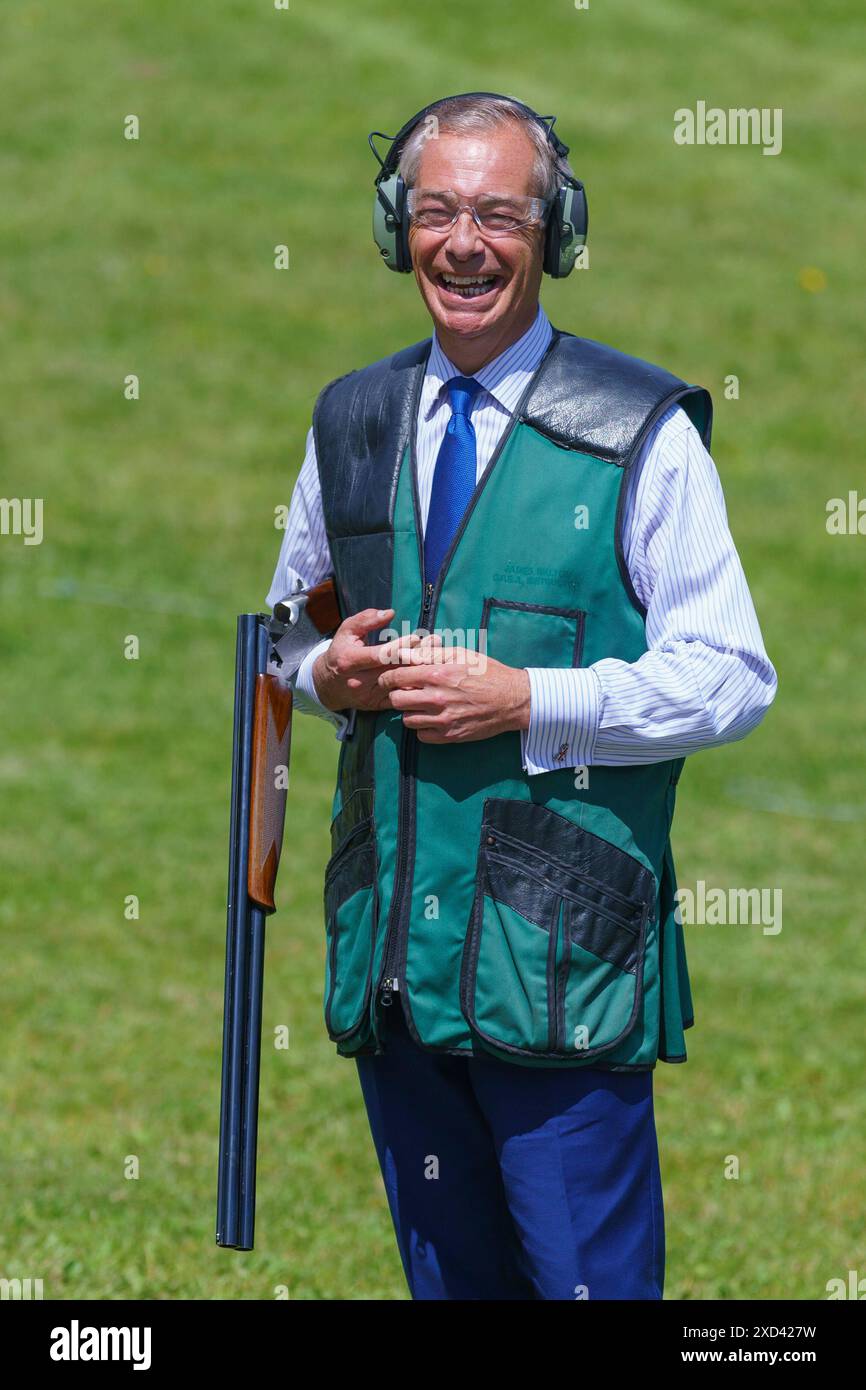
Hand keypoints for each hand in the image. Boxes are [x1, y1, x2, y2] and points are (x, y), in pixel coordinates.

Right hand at [312, 608, 441, 712]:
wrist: (328, 685)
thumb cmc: (341, 652)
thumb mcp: (346, 631)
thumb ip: (366, 620)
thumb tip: (390, 613)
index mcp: (350, 661)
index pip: (379, 655)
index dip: (398, 647)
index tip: (416, 637)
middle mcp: (359, 680)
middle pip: (393, 670)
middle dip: (415, 656)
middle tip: (434, 644)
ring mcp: (369, 695)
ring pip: (399, 685)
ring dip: (420, 672)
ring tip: (437, 658)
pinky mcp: (377, 705)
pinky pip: (400, 699)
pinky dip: (415, 689)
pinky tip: (429, 678)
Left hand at [375, 644, 530, 742]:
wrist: (512, 700)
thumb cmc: (487, 673)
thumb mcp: (461, 654)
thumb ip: (430, 654)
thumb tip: (405, 653)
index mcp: (437, 675)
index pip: (397, 677)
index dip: (388, 677)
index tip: (389, 679)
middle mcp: (437, 699)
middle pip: (397, 701)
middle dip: (397, 694)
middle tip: (406, 692)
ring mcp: (443, 720)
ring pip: (407, 720)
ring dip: (410, 712)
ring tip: (421, 705)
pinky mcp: (450, 736)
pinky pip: (421, 735)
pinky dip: (422, 728)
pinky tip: (432, 718)